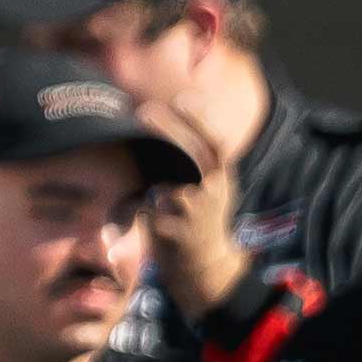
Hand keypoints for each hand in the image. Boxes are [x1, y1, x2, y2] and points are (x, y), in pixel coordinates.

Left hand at [142, 109, 254, 321]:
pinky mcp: (171, 229)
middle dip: (166, 127)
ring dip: (150, 178)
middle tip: (143, 110)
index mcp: (222, 179)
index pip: (215, 143)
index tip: (182, 98)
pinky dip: (138, 206)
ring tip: (147, 176)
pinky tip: (142, 212)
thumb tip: (191, 109)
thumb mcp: (218, 186)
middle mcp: (212, 192)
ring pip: (161, 181)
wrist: (206, 264)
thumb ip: (209, 157)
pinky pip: (145, 206)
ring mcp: (192, 211)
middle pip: (189, 152)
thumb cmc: (206, 215)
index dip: (200, 119)